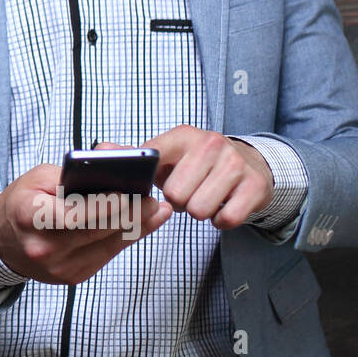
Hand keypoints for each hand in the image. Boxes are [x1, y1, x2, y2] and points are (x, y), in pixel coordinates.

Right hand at [0, 163, 172, 285]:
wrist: (2, 240)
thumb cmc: (22, 203)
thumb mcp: (38, 178)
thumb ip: (73, 173)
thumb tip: (111, 168)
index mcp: (28, 217)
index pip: (72, 215)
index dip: (103, 206)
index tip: (128, 194)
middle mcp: (43, 248)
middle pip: (95, 232)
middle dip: (129, 215)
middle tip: (153, 201)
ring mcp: (58, 267)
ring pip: (106, 246)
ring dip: (135, 228)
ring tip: (156, 211)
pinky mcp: (71, 277)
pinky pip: (105, 256)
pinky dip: (124, 239)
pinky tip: (140, 226)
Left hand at [139, 125, 273, 229]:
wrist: (249, 160)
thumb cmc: (197, 163)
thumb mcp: (168, 156)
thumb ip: (135, 157)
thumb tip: (102, 150)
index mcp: (183, 135)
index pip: (151, 156)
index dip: (145, 178)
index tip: (147, 183)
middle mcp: (211, 144)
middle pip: (175, 194)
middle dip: (178, 202)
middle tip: (188, 192)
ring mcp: (235, 163)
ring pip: (199, 210)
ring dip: (199, 212)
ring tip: (204, 197)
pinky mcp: (255, 185)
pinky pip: (226, 219)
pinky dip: (220, 221)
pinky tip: (222, 206)